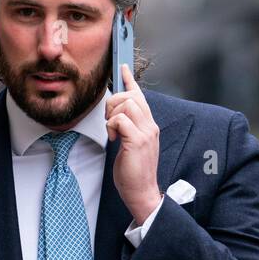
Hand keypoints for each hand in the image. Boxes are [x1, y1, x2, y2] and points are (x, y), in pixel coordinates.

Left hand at [106, 63, 161, 224]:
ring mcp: (146, 132)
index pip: (140, 96)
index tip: (123, 68)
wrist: (142, 192)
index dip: (130, 81)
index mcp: (149, 125)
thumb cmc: (134, 172)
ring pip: (126, 104)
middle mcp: (150, 125)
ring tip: (112, 132)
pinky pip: (120, 120)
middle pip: (131, 96)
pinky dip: (112, 126)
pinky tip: (113, 139)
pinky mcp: (138, 141)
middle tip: (108, 121)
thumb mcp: (130, 145)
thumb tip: (115, 116)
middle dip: (113, 102)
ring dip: (112, 115)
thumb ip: (127, 129)